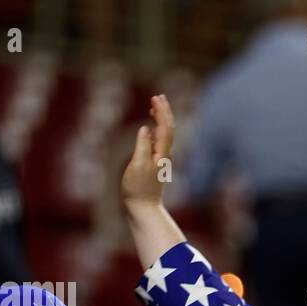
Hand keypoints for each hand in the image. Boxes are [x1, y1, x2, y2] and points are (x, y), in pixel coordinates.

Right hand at [121, 94, 174, 211]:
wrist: (143, 208)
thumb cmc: (137, 189)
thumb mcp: (137, 166)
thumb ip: (142, 146)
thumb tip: (145, 129)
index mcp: (161, 154)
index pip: (166, 128)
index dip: (162, 112)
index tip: (156, 98)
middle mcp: (164, 155)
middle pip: (169, 129)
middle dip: (165, 112)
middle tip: (158, 96)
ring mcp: (160, 160)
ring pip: (165, 134)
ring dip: (161, 119)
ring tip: (154, 106)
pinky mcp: (155, 165)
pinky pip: (159, 142)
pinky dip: (156, 130)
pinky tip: (150, 128)